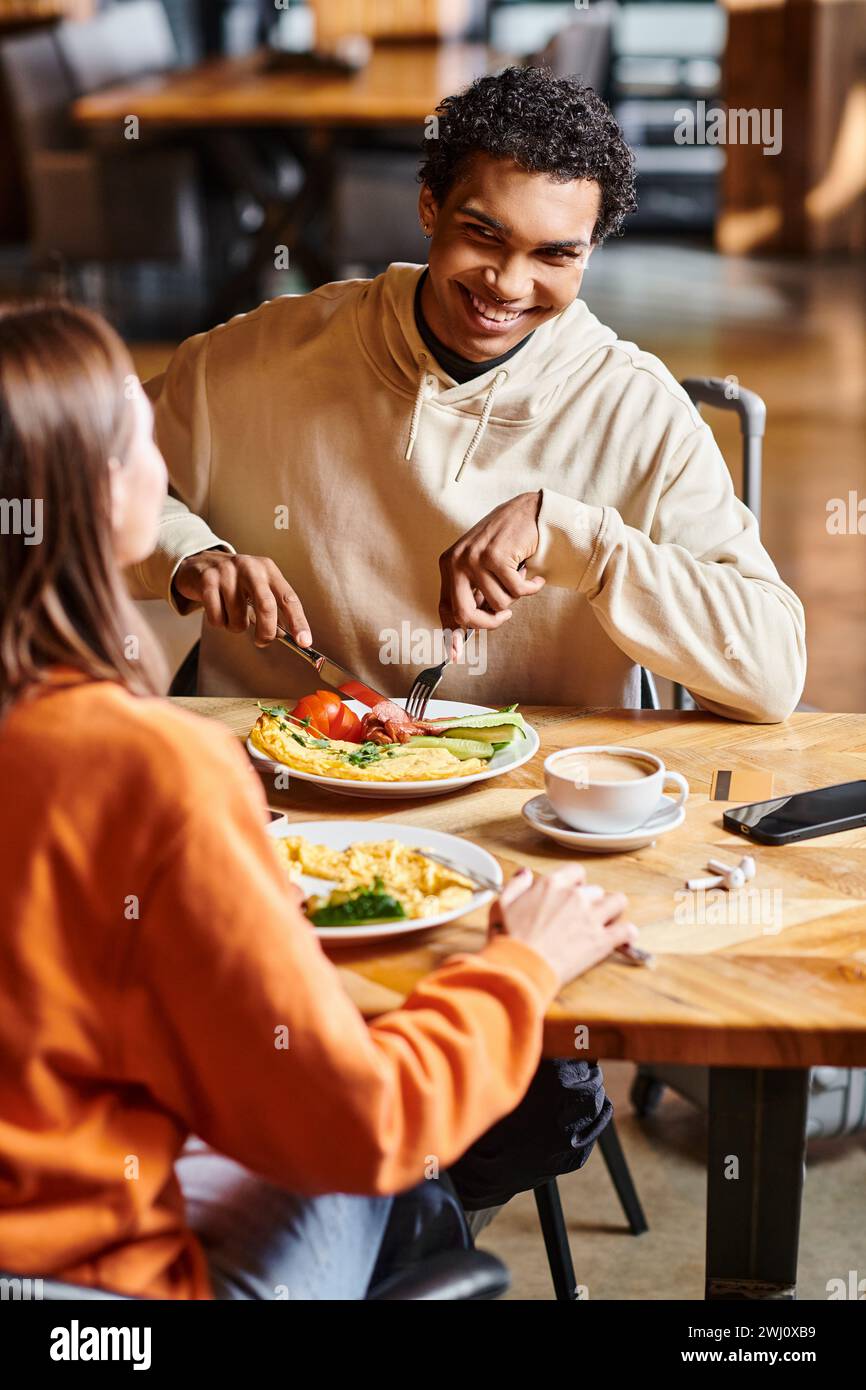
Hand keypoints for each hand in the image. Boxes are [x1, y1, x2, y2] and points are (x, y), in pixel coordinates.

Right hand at [173, 551, 311, 647]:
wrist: (200, 563)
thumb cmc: (235, 580)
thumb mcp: (258, 587)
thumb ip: (273, 607)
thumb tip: (287, 635)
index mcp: (268, 570)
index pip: (289, 598)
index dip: (298, 622)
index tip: (304, 641)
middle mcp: (251, 568)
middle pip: (266, 606)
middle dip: (266, 631)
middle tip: (262, 641)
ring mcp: (228, 572)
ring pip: (238, 617)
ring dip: (235, 626)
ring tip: (231, 615)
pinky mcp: (208, 580)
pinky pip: (217, 617)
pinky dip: (219, 622)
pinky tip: (218, 610)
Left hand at [438, 491, 545, 637]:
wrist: (527, 512)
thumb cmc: (505, 543)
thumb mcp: (481, 567)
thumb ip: (473, 594)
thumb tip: (465, 632)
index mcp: (448, 565)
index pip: (445, 608)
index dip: (451, 634)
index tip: (455, 655)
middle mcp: (456, 562)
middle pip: (466, 615)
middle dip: (489, 623)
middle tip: (505, 617)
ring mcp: (475, 558)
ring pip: (498, 604)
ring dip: (515, 597)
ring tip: (519, 577)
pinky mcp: (496, 557)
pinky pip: (517, 592)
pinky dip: (531, 588)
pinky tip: (534, 577)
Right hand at [489, 865, 637, 986]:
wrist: (520, 968)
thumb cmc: (508, 940)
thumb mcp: (501, 905)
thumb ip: (516, 886)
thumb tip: (524, 874)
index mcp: (552, 885)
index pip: (576, 872)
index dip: (576, 883)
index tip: (572, 892)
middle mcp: (575, 897)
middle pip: (595, 890)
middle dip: (590, 901)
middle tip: (581, 916)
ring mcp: (591, 918)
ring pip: (617, 902)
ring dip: (613, 910)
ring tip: (606, 922)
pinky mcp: (602, 941)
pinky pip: (627, 930)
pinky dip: (627, 934)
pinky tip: (622, 939)